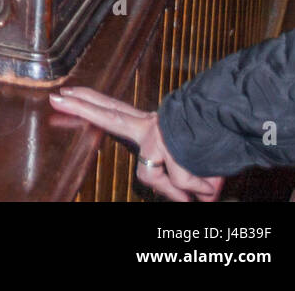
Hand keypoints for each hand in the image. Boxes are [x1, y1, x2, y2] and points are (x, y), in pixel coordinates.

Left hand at [48, 87, 224, 201]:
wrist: (238, 125)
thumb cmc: (218, 142)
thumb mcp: (192, 160)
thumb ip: (178, 175)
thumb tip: (187, 200)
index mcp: (152, 125)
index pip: (116, 110)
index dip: (91, 102)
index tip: (66, 94)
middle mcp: (150, 127)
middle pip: (110, 115)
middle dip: (81, 107)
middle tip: (56, 97)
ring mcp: (156, 138)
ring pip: (155, 177)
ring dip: (182, 188)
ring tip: (200, 181)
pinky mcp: (166, 150)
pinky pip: (180, 183)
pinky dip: (198, 188)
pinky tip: (207, 179)